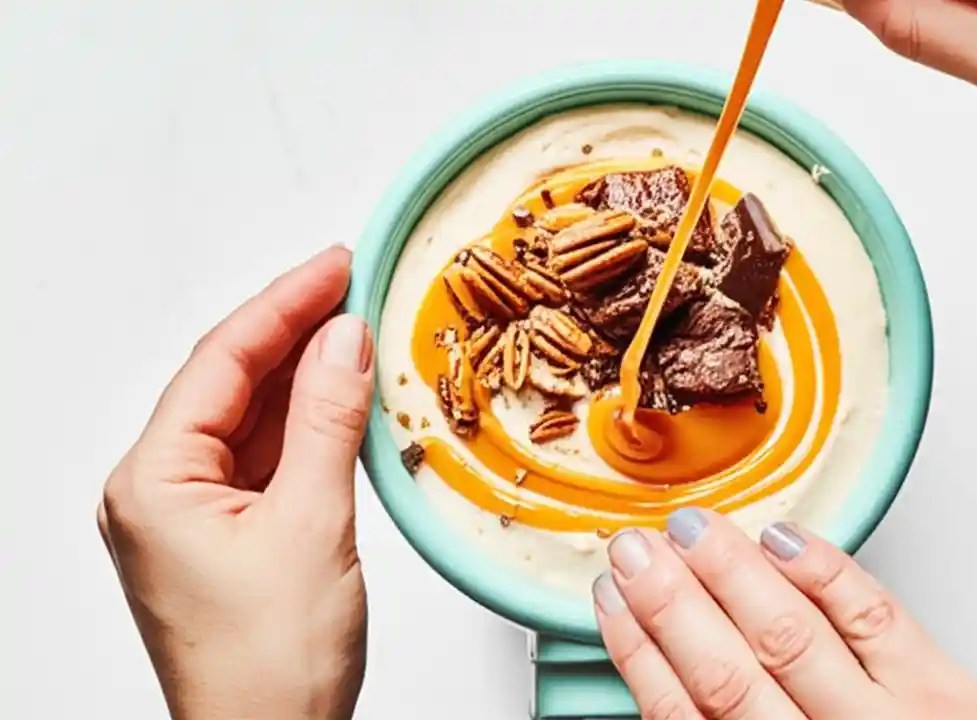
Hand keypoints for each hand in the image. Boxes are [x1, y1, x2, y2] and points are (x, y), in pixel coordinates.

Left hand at [98, 247, 373, 719]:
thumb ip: (330, 421)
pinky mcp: (223, 537)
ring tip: (361, 331)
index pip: (221, 363)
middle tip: (357, 285)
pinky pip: (265, 459)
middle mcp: (157, 493)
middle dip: (295, 333)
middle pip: (232, 384)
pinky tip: (346, 401)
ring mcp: (188, 517)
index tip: (337, 264)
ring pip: (252, 420)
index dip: (284, 304)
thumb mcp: (313, 526)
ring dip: (306, 379)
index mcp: (152, 483)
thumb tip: (345, 339)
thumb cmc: (270, 668)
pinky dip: (308, 427)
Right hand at [595, 510, 976, 718]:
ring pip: (790, 638)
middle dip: (670, 604)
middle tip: (635, 550)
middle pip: (725, 675)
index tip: (611, 600)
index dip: (638, 652)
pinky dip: (825, 573)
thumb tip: (669, 674)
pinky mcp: (945, 694)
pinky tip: (784, 538)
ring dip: (732, 576)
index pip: (682, 718)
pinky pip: (875, 618)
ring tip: (693, 530)